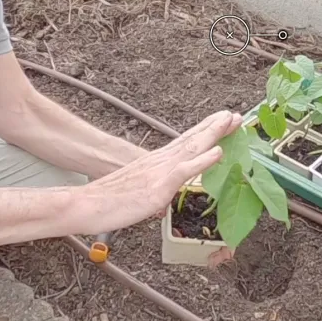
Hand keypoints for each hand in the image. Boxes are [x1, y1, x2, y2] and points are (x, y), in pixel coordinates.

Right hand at [73, 110, 241, 234]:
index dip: (205, 130)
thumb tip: (161, 194)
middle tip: (236, 115)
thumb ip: (152, 188)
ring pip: (192, 148)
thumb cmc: (107, 202)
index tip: (222, 120)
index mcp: (155, 163)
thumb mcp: (137, 192)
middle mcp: (159, 162)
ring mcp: (159, 172)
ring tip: (230, 121)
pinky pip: (183, 171)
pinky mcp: (157, 187)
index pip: (185, 142)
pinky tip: (218, 152)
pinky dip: (202, 161)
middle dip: (215, 127)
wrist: (85, 205)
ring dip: (213, 133)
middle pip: (192, 140)